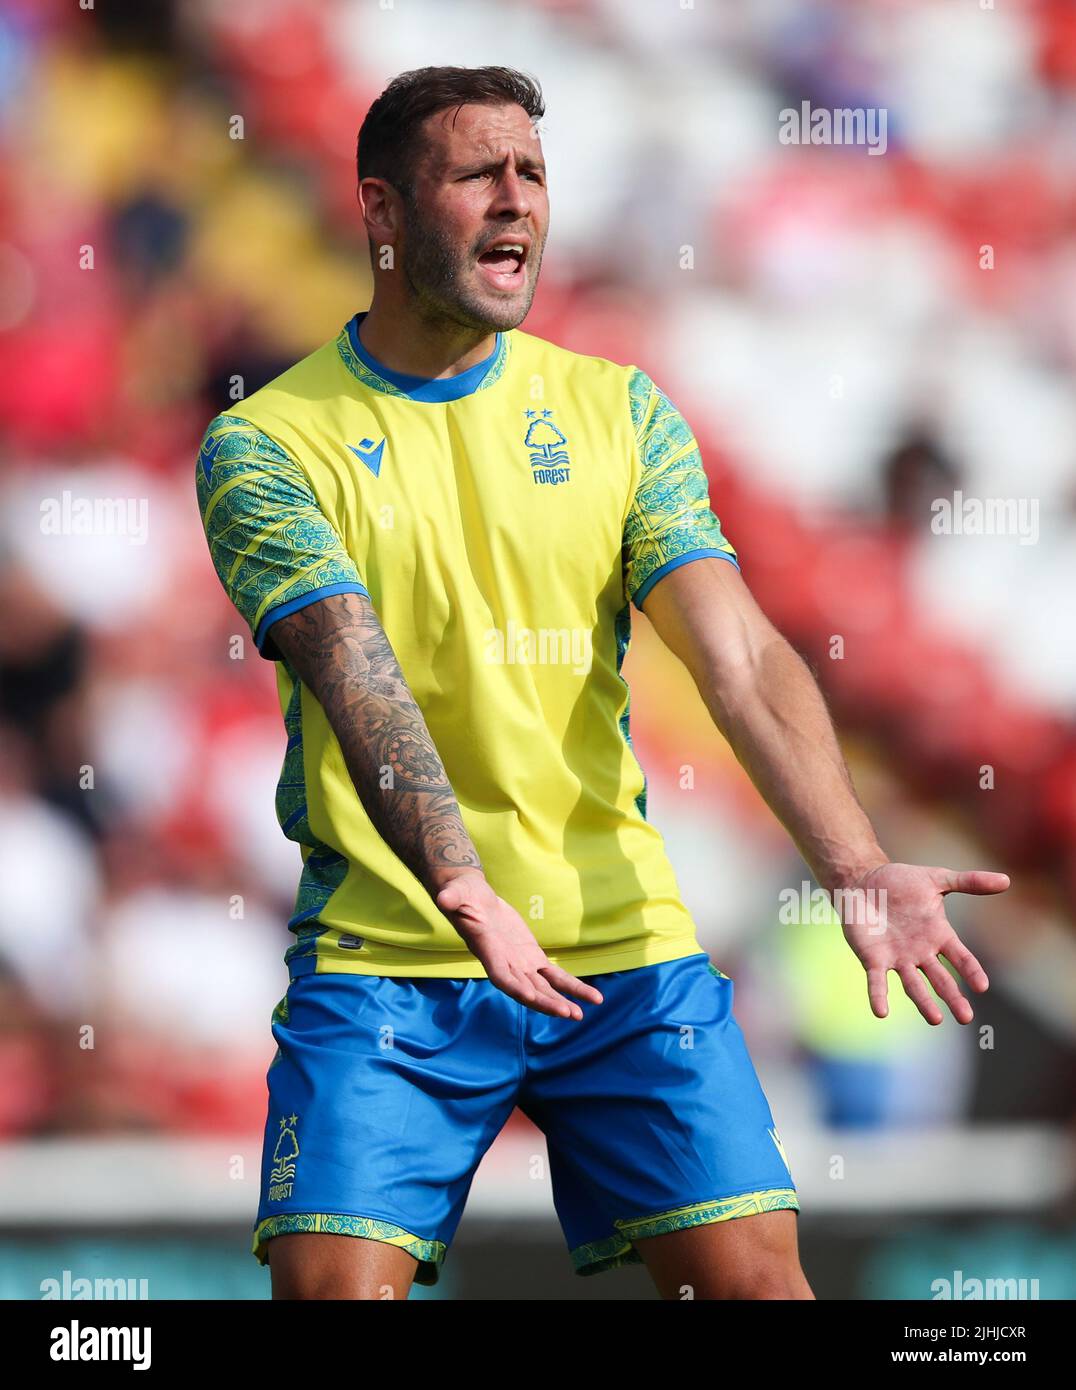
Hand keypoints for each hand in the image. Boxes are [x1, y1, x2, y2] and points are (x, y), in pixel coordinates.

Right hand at [434, 869, 603, 1019]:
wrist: (472, 898)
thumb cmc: (461, 895)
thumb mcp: (456, 894)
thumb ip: (451, 899)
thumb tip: (443, 898)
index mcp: (487, 952)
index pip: (501, 975)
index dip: (514, 986)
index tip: (530, 996)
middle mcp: (504, 965)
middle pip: (526, 989)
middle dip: (546, 1002)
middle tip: (569, 1013)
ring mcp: (519, 964)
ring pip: (543, 988)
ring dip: (562, 1000)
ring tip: (582, 1013)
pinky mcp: (531, 957)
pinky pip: (554, 976)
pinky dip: (571, 986)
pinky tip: (591, 997)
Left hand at [837, 862, 1008, 1024]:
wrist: (863, 880)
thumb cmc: (901, 882)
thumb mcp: (936, 878)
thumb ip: (969, 882)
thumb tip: (1007, 880)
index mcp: (939, 935)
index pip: (961, 958)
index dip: (971, 971)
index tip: (982, 986)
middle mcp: (921, 952)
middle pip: (941, 980)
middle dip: (953, 997)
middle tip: (966, 1018)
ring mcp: (898, 958)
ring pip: (914, 986)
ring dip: (924, 1003)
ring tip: (936, 1020)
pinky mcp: (873, 959)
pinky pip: (877, 981)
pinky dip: (878, 996)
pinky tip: (881, 1012)